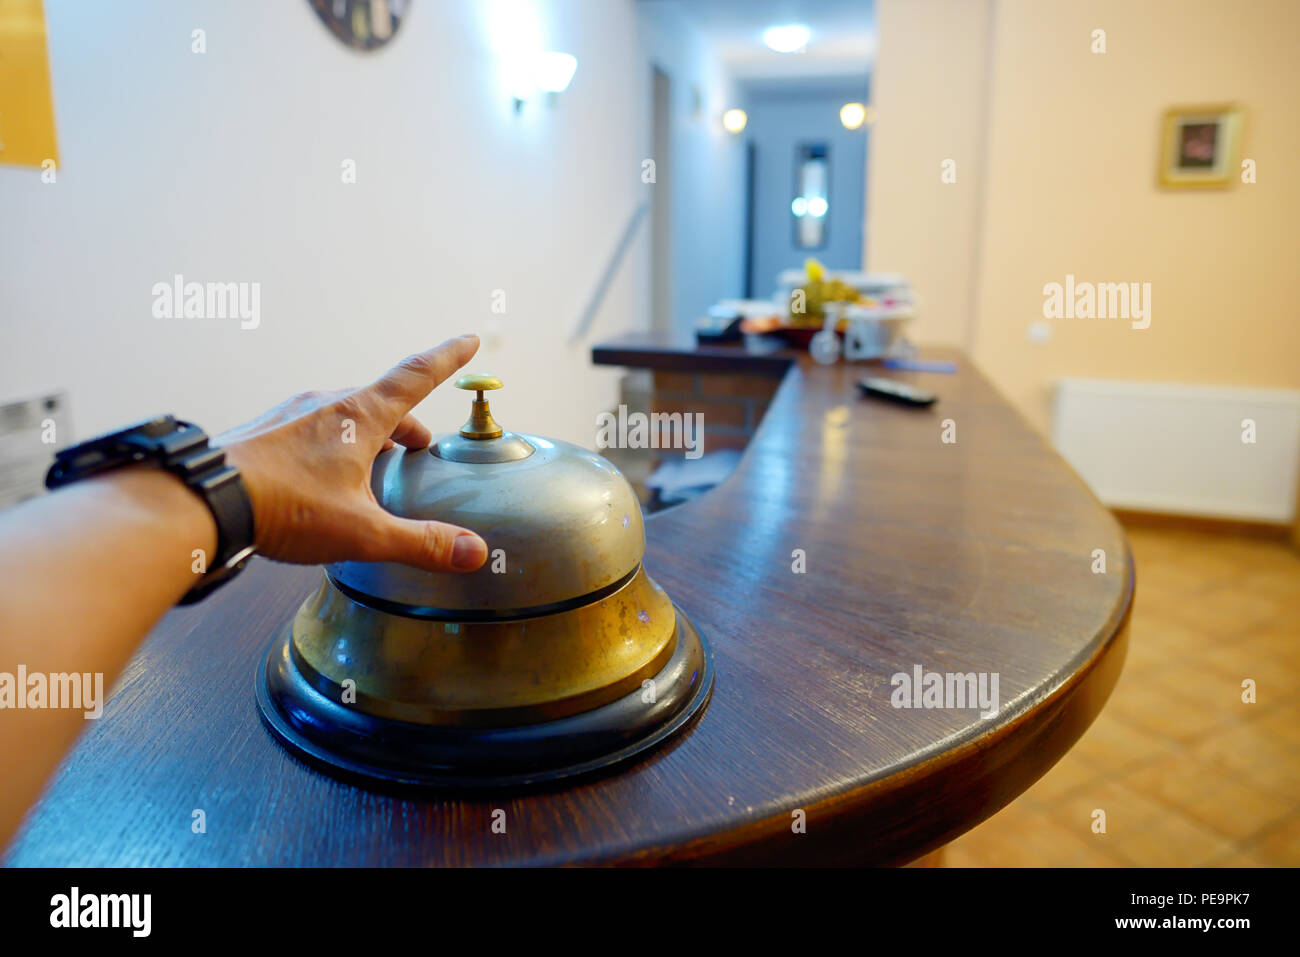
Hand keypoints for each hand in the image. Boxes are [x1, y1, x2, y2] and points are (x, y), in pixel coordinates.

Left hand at [219, 334, 487, 571]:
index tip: (468, 341)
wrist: (201, 500)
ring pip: (342, 416)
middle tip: (419, 445)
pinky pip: (308, 431)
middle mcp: (325, 406)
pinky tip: (320, 480)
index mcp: (358, 417)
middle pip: (380, 403)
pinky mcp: (262, 435)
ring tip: (370, 468)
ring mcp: (289, 417)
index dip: (448, 358)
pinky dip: (329, 446)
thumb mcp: (362, 531)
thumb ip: (420, 542)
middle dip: (406, 422)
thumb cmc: (281, 506)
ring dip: (365, 435)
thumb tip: (472, 551)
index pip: (416, 377)